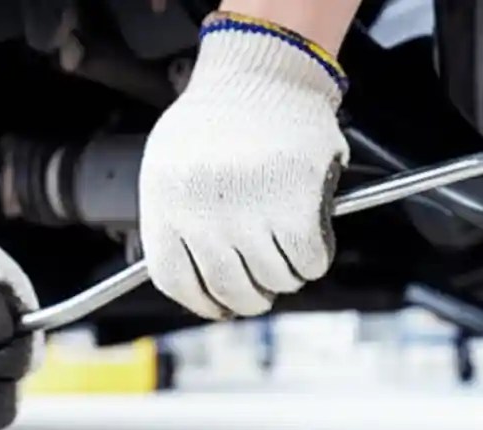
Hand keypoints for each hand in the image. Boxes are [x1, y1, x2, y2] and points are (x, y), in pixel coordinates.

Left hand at [139, 14, 349, 318]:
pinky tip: (313, 242)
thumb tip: (194, 269)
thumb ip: (178, 214)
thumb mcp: (172, 163)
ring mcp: (250, 212)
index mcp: (167, 202)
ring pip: (275, 280)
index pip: (175, 280)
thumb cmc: (223, 112)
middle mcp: (204, 212)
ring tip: (290, 254)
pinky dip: (315, 260)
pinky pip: (308, 260)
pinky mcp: (295, 205)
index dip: (203, 302)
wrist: (265, 71)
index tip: (220, 305)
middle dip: (253, 297)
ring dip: (287, 276)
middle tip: (264, 287)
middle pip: (230, 289)